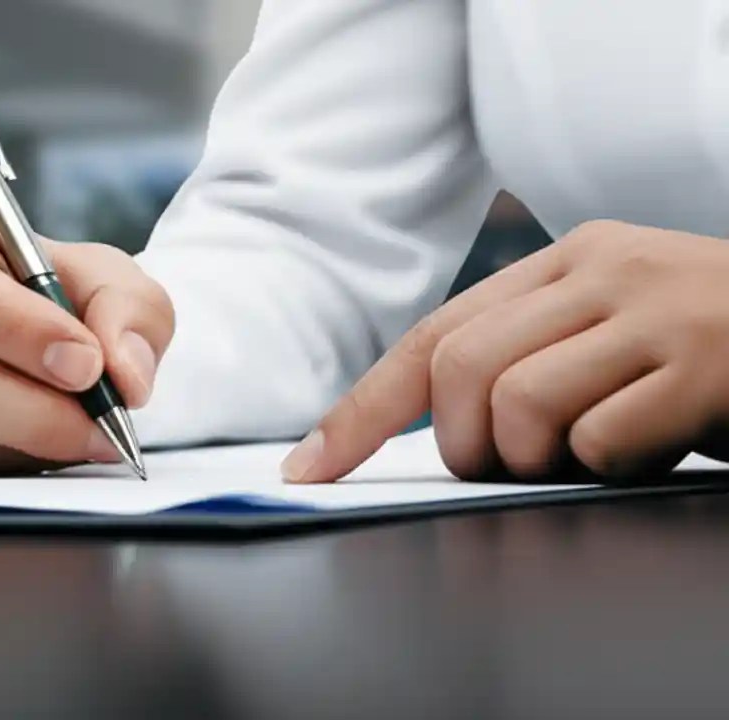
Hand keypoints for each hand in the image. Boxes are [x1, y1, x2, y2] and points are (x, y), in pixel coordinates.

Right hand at [0, 190, 173, 474]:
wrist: (10, 328)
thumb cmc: (42, 288)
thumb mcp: (101, 274)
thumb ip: (127, 309)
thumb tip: (124, 375)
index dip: (8, 326)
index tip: (84, 364)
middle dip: (28, 410)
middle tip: (99, 427)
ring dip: (17, 446)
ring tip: (74, 434)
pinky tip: (27, 443)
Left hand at [282, 220, 728, 482]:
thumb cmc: (701, 351)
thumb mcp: (606, 334)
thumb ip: (525, 358)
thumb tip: (428, 432)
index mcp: (563, 262)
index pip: (430, 336)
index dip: (359, 410)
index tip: (309, 468)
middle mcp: (603, 272)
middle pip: (458, 371)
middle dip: (458, 445)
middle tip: (502, 466)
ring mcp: (658, 312)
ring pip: (520, 407)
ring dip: (533, 459)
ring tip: (589, 454)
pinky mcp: (707, 362)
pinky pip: (603, 439)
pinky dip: (607, 465)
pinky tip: (648, 447)